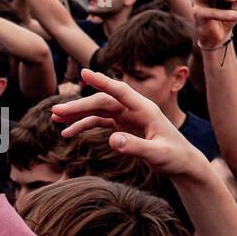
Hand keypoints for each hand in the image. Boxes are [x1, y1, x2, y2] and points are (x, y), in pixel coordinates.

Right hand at [51, 69, 203, 178]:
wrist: (182, 163)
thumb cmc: (173, 157)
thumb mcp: (157, 154)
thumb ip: (136, 147)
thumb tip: (112, 139)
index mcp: (146, 110)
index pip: (121, 91)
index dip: (103, 82)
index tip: (85, 72)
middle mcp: (135, 110)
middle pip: (103, 102)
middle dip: (79, 106)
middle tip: (55, 112)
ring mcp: (128, 117)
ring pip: (98, 110)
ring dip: (78, 114)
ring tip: (55, 120)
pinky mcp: (123, 126)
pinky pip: (100, 122)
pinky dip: (84, 125)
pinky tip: (67, 133)